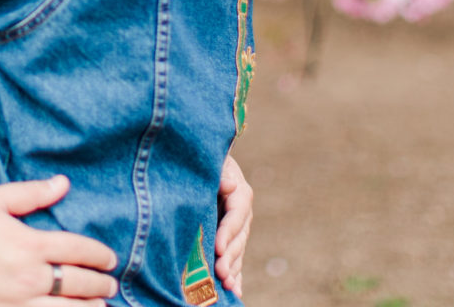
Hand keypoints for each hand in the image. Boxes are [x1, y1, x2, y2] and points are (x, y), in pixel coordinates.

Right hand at [0, 175, 118, 306]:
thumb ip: (32, 194)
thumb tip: (63, 183)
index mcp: (29, 244)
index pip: (78, 249)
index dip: (100, 255)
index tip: (110, 258)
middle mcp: (28, 277)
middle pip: (78, 283)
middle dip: (101, 284)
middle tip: (110, 284)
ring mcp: (16, 304)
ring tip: (101, 306)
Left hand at [214, 155, 252, 296]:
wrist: (210, 165)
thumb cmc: (210, 162)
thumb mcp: (215, 163)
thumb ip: (220, 174)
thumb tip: (230, 185)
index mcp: (241, 195)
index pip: (236, 216)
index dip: (228, 232)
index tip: (218, 248)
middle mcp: (243, 215)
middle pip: (238, 239)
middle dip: (230, 258)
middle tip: (220, 273)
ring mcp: (239, 229)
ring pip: (238, 252)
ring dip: (233, 270)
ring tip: (226, 286)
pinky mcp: (232, 240)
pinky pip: (236, 260)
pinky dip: (236, 276)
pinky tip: (235, 292)